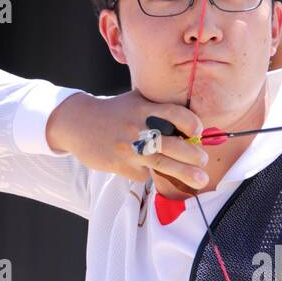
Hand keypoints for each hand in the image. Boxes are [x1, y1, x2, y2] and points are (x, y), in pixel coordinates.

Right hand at [46, 91, 208, 192]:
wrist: (77, 123)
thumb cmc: (115, 112)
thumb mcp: (136, 101)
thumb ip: (160, 108)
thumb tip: (193, 125)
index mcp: (144, 108)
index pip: (174, 114)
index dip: (190, 123)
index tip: (198, 131)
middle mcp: (138, 128)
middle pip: (172, 144)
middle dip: (193, 155)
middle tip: (203, 160)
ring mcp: (129, 148)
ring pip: (162, 164)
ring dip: (185, 173)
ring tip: (201, 179)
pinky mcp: (121, 165)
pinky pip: (144, 174)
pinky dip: (152, 174)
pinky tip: (153, 170)